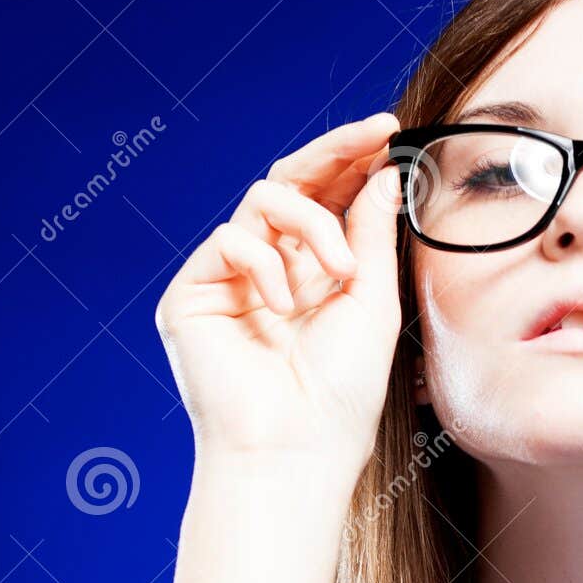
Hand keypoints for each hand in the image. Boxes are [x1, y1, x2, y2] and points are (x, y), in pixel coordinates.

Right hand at [155, 111, 403, 476]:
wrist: (295, 451)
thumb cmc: (341, 396)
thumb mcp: (372, 305)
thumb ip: (371, 235)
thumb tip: (382, 172)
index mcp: (316, 276)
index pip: (329, 199)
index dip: (355, 162)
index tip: (389, 131)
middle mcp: (272, 272)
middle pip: (293, 184)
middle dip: (334, 153)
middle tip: (372, 132)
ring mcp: (229, 281)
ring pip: (264, 201)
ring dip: (312, 224)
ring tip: (340, 274)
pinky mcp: (193, 295)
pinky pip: (229, 239)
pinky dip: (265, 263)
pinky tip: (284, 306)